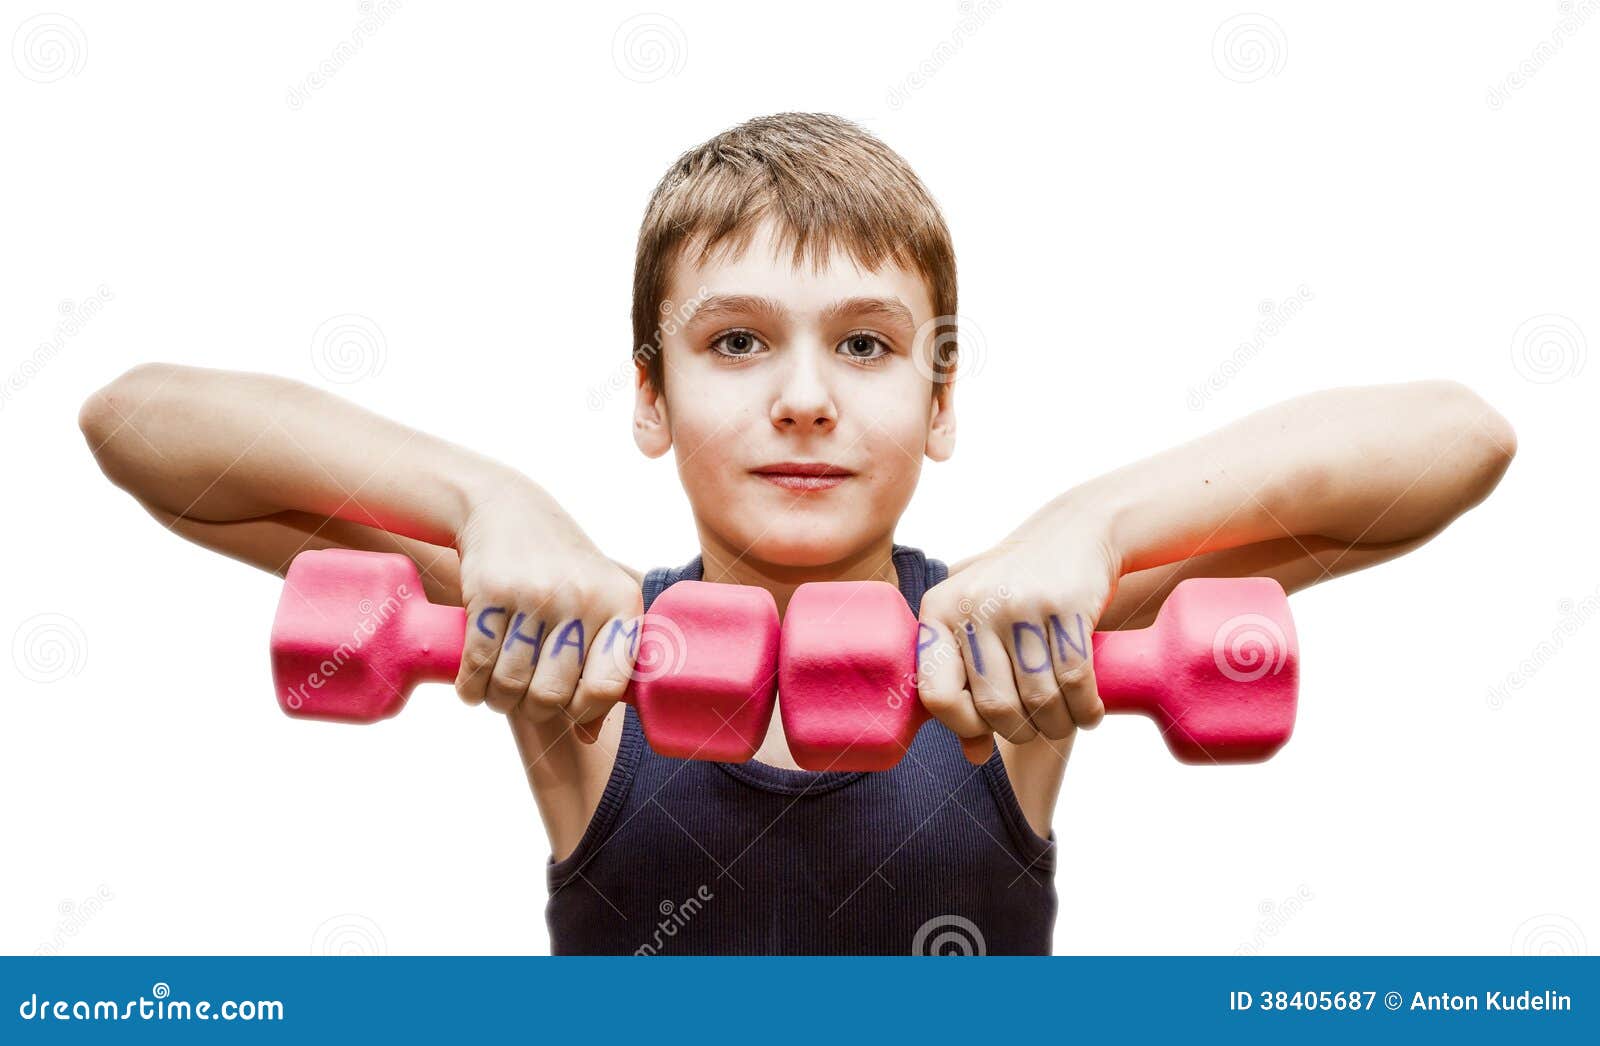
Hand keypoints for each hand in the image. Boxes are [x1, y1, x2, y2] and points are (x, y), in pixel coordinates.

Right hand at [452, 479, 642, 741]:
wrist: (508, 510)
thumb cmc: (562, 571)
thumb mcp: (599, 604)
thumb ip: (603, 666)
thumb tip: (588, 734)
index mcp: (621, 604)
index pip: (607, 687)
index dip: (585, 713)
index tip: (571, 710)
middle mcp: (582, 598)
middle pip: (553, 694)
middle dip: (534, 709)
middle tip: (525, 699)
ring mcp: (535, 595)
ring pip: (511, 685)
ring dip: (499, 700)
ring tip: (499, 690)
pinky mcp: (491, 593)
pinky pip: (477, 665)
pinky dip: (471, 688)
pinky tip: (474, 684)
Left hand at [916, 511, 1120, 764]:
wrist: (1075, 532)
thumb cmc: (1018, 592)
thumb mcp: (981, 627)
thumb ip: (968, 686)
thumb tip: (973, 754)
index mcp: (939, 612)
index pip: (936, 695)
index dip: (963, 724)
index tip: (987, 726)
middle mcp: (974, 606)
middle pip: (995, 706)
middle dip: (1021, 731)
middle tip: (1037, 729)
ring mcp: (1019, 603)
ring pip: (1040, 699)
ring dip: (1058, 725)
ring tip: (1065, 723)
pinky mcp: (1065, 604)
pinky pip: (1076, 681)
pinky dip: (1086, 709)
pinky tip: (1089, 712)